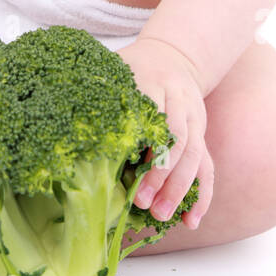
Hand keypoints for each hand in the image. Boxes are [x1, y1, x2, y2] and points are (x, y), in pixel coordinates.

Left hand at [117, 36, 213, 230]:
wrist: (173, 55)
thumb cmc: (134, 68)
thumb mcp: (116, 71)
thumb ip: (99, 92)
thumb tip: (67, 126)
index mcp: (154, 82)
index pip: (154, 116)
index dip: (146, 146)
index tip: (131, 172)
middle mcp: (180, 100)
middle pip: (178, 140)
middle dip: (162, 175)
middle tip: (143, 203)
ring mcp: (194, 118)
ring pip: (195, 156)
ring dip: (179, 188)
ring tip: (162, 215)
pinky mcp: (202, 134)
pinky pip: (208, 167)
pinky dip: (203, 195)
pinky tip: (192, 220)